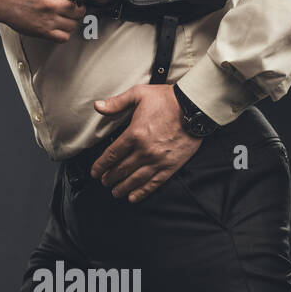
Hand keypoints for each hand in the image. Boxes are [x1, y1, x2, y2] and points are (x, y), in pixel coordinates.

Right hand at [0, 0, 114, 41]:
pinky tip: (58, 23)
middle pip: (80, 9)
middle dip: (80, 6)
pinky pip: (63, 36)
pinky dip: (65, 31)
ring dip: (72, 19)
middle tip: (73, 3)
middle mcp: (50, 2)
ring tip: (62, 12)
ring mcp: (46, 18)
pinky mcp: (40, 31)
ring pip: (74, 24)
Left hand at [89, 84, 200, 202]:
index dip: (100, 165)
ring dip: (123, 187)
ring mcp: (158, 160)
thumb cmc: (167, 99)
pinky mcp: (171, 166)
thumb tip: (97, 106)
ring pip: (135, 179)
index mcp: (135, 134)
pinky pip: (154, 183)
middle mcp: (145, 150)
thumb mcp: (138, 94)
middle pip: (121, 169)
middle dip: (110, 177)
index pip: (112, 154)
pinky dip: (142, 192)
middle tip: (104, 181)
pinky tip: (133, 197)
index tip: (95, 172)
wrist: (195, 107)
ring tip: (115, 192)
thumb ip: (116, 102)